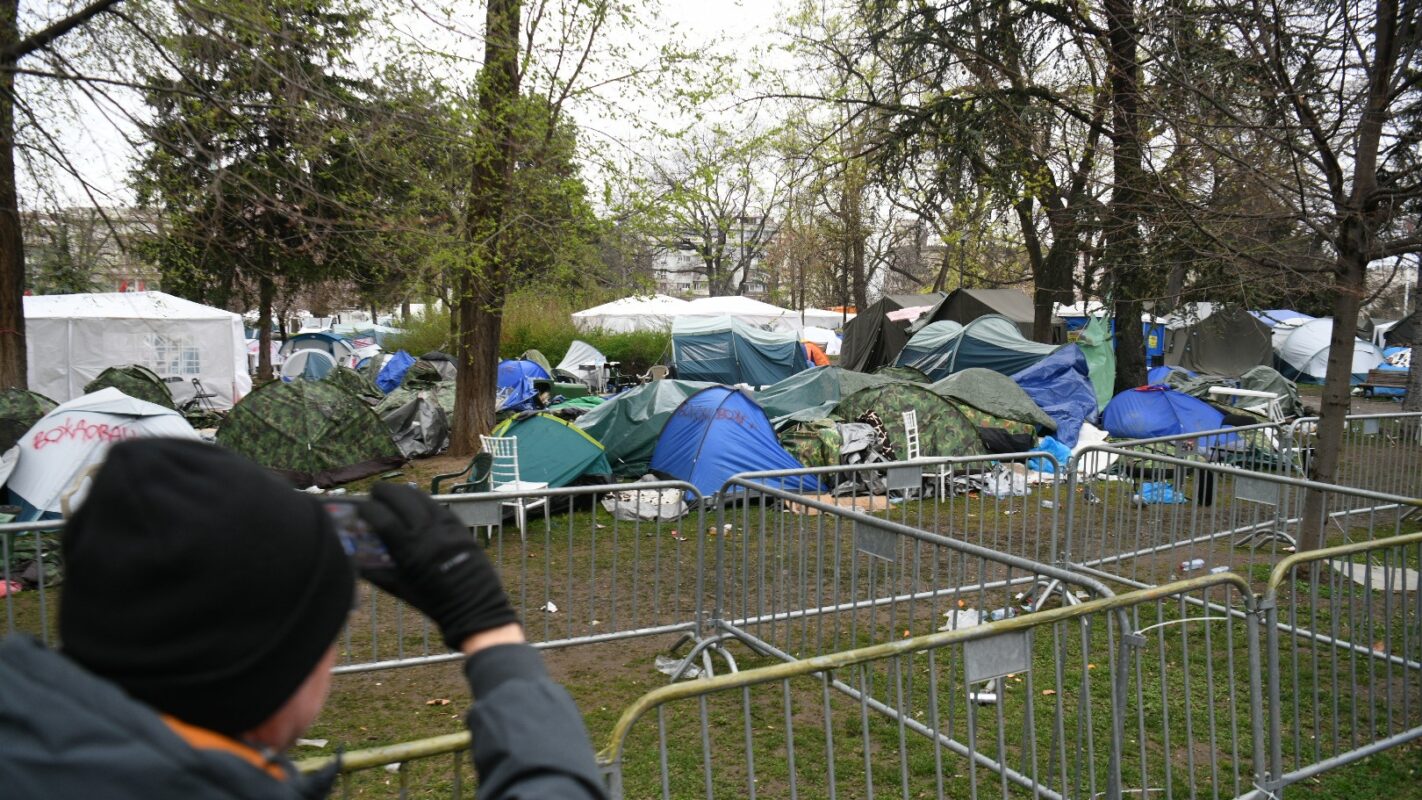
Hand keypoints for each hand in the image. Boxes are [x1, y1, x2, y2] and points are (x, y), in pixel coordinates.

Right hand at [359, 482, 518, 649]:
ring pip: (420, 497)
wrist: (473, 605)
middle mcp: (428, 534)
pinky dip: (422, 501)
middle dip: (383, 492)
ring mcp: (446, 526)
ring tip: (392, 494)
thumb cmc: (433, 602)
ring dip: (403, 492)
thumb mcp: (399, 589)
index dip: (367, 509)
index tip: (359, 508)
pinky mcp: (460, 525)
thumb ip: (374, 572)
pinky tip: (414, 503)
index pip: (382, 519)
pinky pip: (437, 505)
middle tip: (373, 494)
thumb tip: (353, 556)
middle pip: (401, 499)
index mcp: (409, 552)